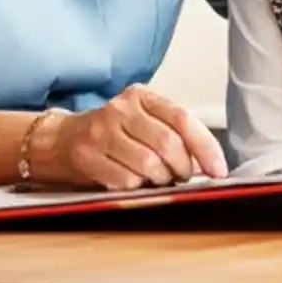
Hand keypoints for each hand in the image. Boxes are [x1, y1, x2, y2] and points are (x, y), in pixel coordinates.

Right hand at [35, 85, 228, 189]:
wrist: (62, 139)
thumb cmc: (114, 132)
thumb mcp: (143, 119)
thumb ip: (174, 132)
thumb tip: (209, 162)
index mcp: (141, 96)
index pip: (182, 118)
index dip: (205, 146)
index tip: (219, 169)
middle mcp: (121, 110)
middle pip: (167, 143)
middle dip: (183, 167)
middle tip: (184, 176)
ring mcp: (101, 132)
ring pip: (148, 164)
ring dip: (161, 179)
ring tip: (159, 178)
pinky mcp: (87, 156)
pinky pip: (125, 180)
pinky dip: (137, 186)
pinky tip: (134, 180)